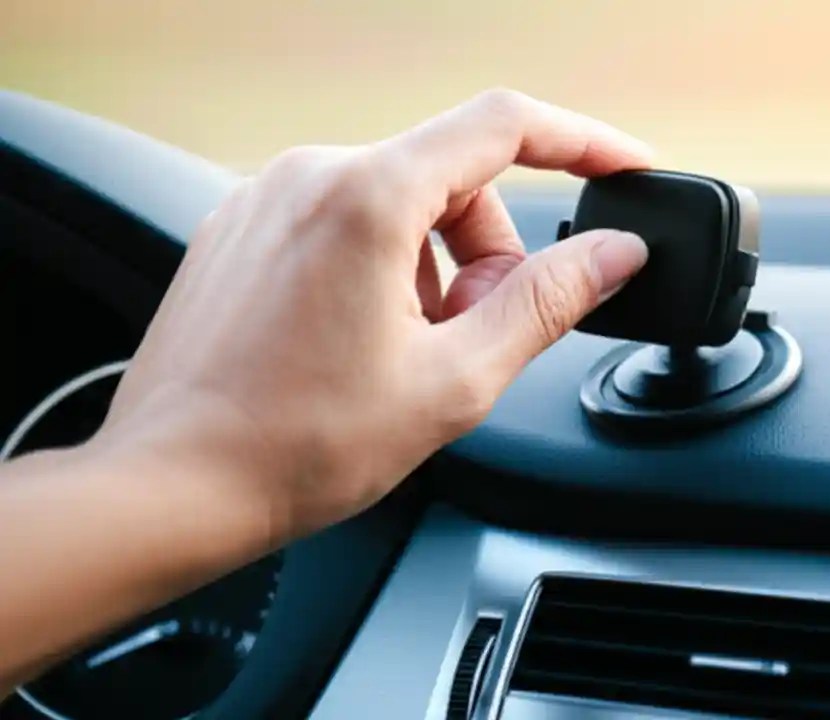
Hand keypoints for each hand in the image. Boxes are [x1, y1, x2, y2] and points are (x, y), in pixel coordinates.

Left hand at [96, 89, 650, 545]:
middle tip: (481, 335)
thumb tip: (613, 254)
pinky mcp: (244, 226)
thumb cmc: (296, 446)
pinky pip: (346, 218)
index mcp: (368, 198)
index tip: (624, 169)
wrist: (173, 485)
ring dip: (437, 266)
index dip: (583, 142)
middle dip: (492, 251)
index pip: (506, 125)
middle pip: (454, 176)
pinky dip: (384, 267)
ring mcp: (268, 197)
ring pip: (401, 201)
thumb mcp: (455, 380)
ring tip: (410, 353)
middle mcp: (310, 175)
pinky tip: (365, 340)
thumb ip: (548, 303)